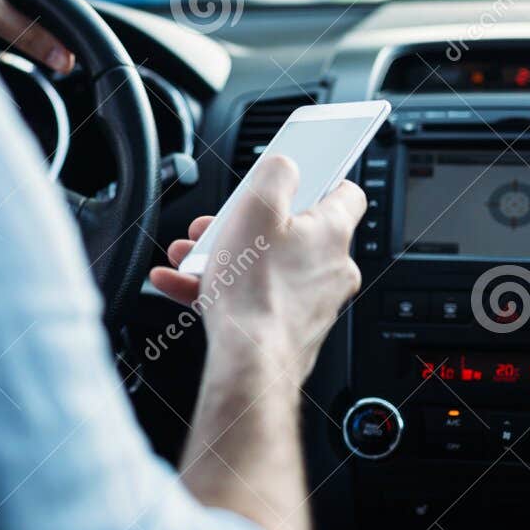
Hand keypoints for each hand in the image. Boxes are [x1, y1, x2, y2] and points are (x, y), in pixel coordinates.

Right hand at [150, 155, 366, 384]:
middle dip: (247, 224)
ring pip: (266, 266)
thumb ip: (276, 172)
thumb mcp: (258, 206)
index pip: (346, 193)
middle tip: (218, 224)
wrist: (249, 364)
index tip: (299, 174)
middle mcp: (331, 268)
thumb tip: (286, 166)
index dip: (321, 176)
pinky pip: (254, 298)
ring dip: (227, 256)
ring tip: (191, 257)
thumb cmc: (256, 290)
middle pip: (290, 231)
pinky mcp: (289, 328)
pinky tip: (184, 285)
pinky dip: (222, 289)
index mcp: (332, 232)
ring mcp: (311, 302)